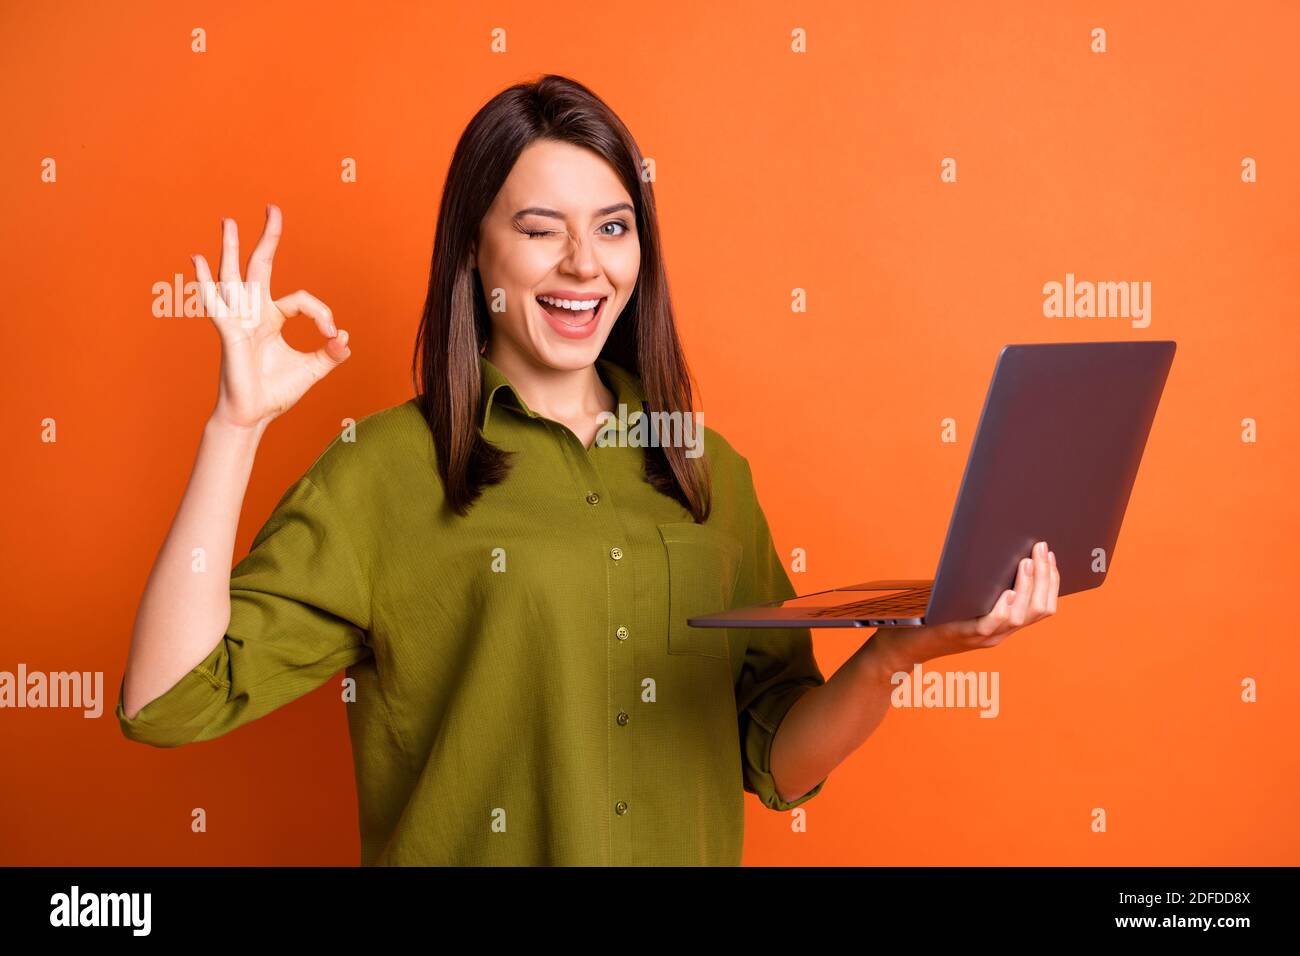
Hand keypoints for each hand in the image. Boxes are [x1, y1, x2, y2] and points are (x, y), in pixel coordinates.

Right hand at [195, 204, 350, 430]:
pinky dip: (206, 282)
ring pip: (234, 276)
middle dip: (267, 238)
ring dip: (230, 249)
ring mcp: (239, 320)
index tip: (332, 334)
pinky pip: (217, 304)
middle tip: (273, 208)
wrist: (253, 415)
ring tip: (228, 221)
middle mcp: (253, 313)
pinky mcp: (229, 332)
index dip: (321, 313)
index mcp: (272, 318)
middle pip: (259, 266)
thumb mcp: (312, 369)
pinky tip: (197, 261)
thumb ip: (330, 352)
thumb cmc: (275, 392)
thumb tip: (345, 337)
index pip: (301, 299)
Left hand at [869, 540, 1059, 671]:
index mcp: (1005, 624)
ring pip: (1020, 616)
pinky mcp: (964, 635)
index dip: (1051, 581)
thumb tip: (998, 547)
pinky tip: (1008, 592)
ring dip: (1027, 587)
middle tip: (1041, 549)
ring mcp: (984, 637)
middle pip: (1039, 609)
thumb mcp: (965, 597)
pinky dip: (1004, 609)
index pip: (1042, 606)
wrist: (903, 644)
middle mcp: (1000, 633)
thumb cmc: (933, 614)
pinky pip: (992, 625)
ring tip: (1027, 563)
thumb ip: (983, 582)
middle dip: (1045, 577)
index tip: (1050, 554)